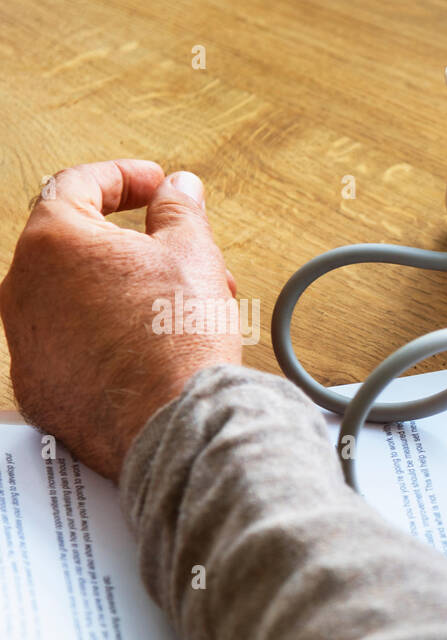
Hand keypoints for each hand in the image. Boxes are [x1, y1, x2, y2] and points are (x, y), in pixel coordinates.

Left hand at [1, 160, 241, 480]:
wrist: (171, 423)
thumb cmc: (177, 343)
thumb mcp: (194, 255)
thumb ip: (179, 210)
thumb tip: (177, 191)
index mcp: (53, 241)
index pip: (79, 184)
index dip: (124, 178)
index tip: (153, 186)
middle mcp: (22, 287)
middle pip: (75, 245)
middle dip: (132, 246)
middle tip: (177, 255)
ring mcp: (25, 340)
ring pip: (73, 298)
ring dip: (120, 292)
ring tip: (175, 309)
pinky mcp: (39, 385)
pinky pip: (70, 346)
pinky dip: (104, 338)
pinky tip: (147, 347)